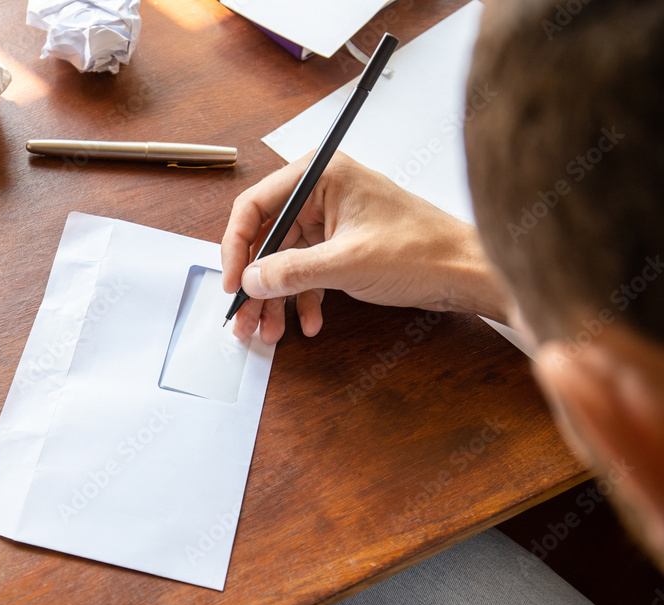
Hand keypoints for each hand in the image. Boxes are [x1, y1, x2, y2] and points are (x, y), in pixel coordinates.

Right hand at [220, 151, 509, 343]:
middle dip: (255, 283)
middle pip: (267, 239)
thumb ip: (292, 271)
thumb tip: (250, 280)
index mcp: (321, 177)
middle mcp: (321, 194)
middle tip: (243, 318)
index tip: (232, 283)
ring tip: (268, 332)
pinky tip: (308, 325)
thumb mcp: (348, 264)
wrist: (468, 272)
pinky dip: (303, 300)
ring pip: (284, 261)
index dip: (237, 247)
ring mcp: (331, 221)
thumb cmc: (424, 251)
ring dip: (275, 299)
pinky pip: (307, 273)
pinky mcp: (341, 246)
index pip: (256, 206)